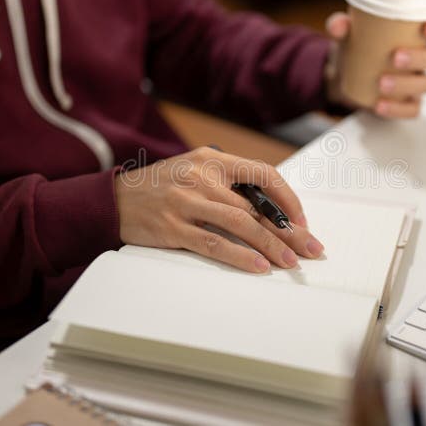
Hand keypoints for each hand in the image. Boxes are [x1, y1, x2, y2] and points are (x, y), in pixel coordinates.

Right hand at [114, 147, 323, 272]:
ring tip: (291, 262)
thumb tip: (271, 211)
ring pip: (241, 224)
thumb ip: (228, 183)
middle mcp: (202, 177)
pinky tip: (258, 266)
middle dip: (289, 230)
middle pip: (256, 206)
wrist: (113, 199)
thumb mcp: (194, 170)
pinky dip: (239, 256)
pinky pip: (214, 243)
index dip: (287, 199)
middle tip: (312, 248)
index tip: (301, 221)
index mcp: (212, 159)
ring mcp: (187, 202)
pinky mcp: (173, 227)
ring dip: (271, 246)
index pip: (263, 174)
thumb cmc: (161, 187)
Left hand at [324, 13, 425, 117]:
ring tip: (381, 82)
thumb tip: (338, 25)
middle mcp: (424, 60)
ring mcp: (417, 83)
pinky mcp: (407, 104)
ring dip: (407, 84)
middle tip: (396, 57)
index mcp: (418, 36)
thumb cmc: (356, 46)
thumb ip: (340, 25)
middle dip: (421, 58)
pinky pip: (411, 110)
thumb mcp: (346, 33)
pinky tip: (379, 105)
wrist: (344, 75)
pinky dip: (397, 109)